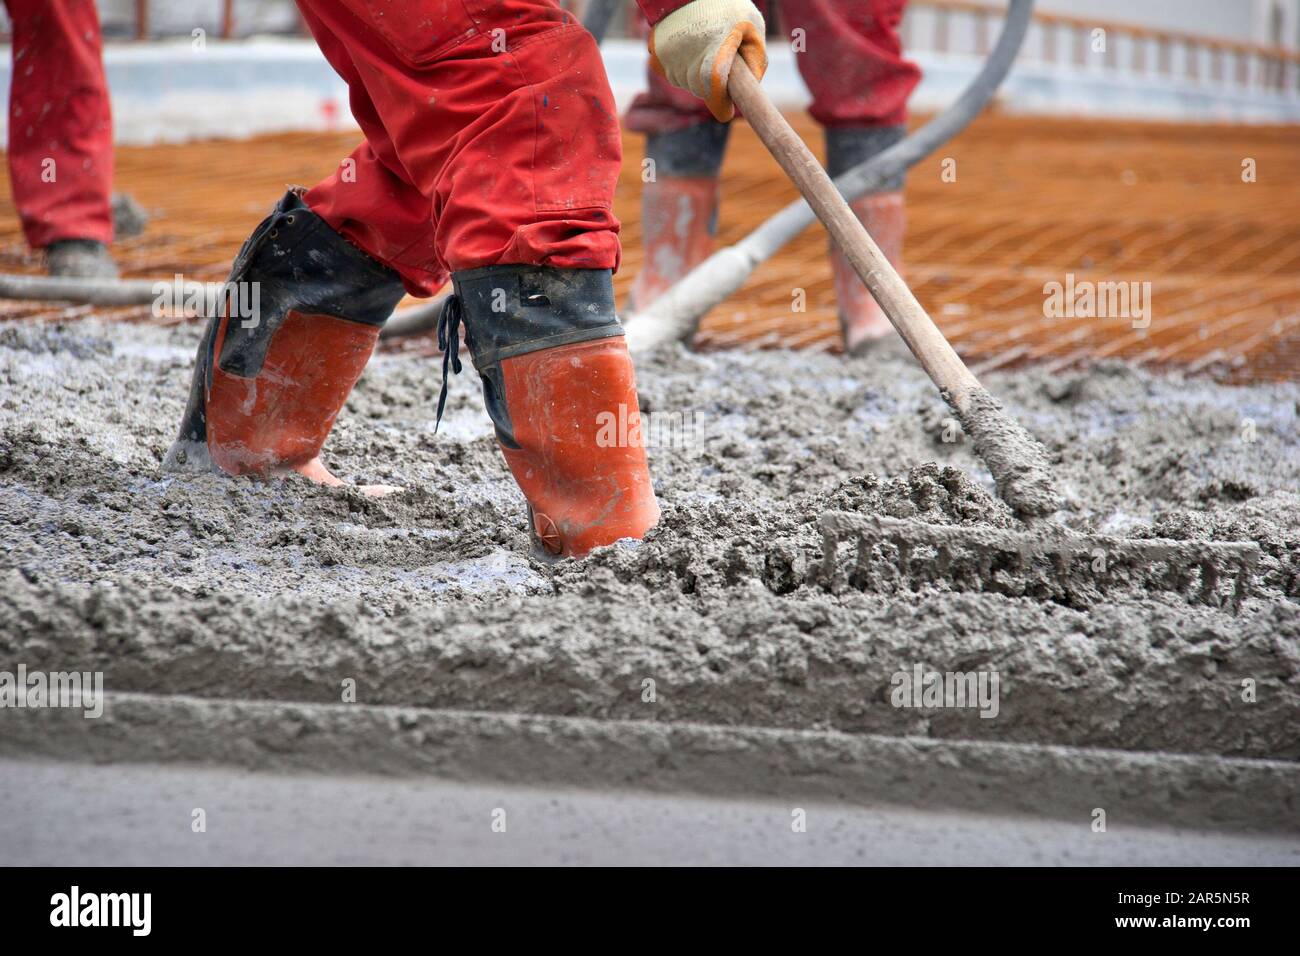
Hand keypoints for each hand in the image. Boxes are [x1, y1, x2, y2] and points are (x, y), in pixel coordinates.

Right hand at [649, 0, 766, 122]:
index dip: (721, 106)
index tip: (727, 113)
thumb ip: (756, 56)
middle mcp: (688, 60)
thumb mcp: (751, 23)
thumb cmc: (724, 5)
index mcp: (713, 54)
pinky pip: (674, 74)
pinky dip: (683, 68)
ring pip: (687, 83)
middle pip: (702, 90)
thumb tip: (752, 84)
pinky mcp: (657, 57)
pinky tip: (690, 49)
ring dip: (697, 76)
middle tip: (721, 63)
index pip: (715, 92)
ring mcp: (670, 60)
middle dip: (713, 85)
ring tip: (705, 49)